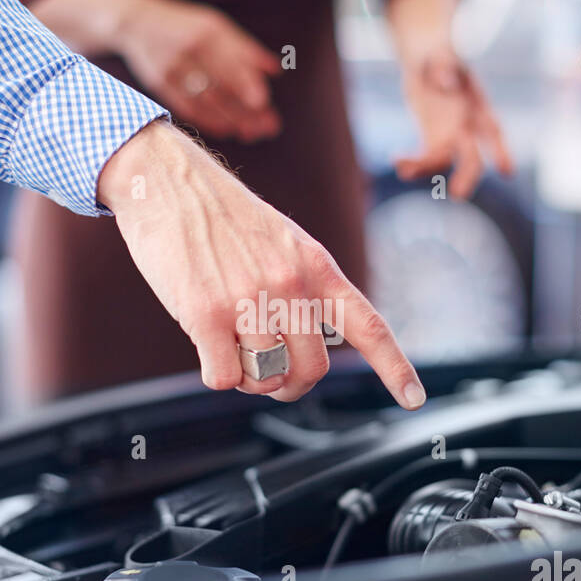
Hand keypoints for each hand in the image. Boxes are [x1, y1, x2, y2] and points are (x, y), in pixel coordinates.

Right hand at [98, 121, 425, 408]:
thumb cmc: (221, 216)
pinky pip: (224, 378)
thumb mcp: (282, 241)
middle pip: (311, 371)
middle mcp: (290, 284)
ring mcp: (250, 299)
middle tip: (268, 378)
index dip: (395, 368)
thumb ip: (302, 288)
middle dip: (289, 385)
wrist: (166, 181)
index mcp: (316, 266)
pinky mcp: (206, 312)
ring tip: (229, 346)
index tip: (414, 400)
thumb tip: (300, 350)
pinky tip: (206, 346)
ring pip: (264, 378)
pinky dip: (216, 374)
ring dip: (246, 377)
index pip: (367, 325)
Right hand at [113, 0, 281, 142]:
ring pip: (206, 100)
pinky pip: (187, 108)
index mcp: (208, 32)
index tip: (263, 102)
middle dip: (246, 109)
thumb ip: (245, 49)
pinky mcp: (160, 83)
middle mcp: (190, 49)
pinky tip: (227, 129)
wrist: (138, 22)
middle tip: (268, 126)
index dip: (247, 83)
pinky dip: (209, 120)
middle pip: (222, 85)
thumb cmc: (187, 25)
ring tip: (252, 132)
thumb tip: (276, 70)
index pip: (232, 62)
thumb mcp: (215, 26)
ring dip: (232, 119)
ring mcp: (173, 67)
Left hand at [395, 49, 511, 199]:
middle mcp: (467, 126)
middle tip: (458, 196)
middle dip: (466, 175)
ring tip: (404, 171)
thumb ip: (445, 67)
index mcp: (477, 106)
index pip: (492, 131)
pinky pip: (425, 156)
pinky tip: (398, 161)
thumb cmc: (439, 55)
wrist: (427, 59)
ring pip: (444, 161)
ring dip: (426, 169)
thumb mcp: (441, 55)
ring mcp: (450, 135)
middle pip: (472, 156)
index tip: (507, 172)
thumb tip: (446, 84)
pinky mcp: (432, 138)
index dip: (500, 151)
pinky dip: (413, 162)